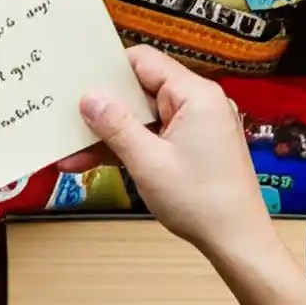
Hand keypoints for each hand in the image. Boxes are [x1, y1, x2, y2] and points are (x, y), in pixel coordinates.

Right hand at [60, 45, 271, 256]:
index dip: (109, 70)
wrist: (237, 242)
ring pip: (145, 118)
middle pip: (142, 91)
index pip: (145, 61)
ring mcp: (199, 126)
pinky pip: (156, 137)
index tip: (78, 82)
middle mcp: (201, 103)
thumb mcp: (148, 162)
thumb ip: (116, 125)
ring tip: (73, 151)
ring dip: (112, 135)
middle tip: (68, 118)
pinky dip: (130, 148)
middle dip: (104, 110)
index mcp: (196, 95)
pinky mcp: (195, 147)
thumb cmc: (202, 202)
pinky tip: (94, 161)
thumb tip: (90, 98)